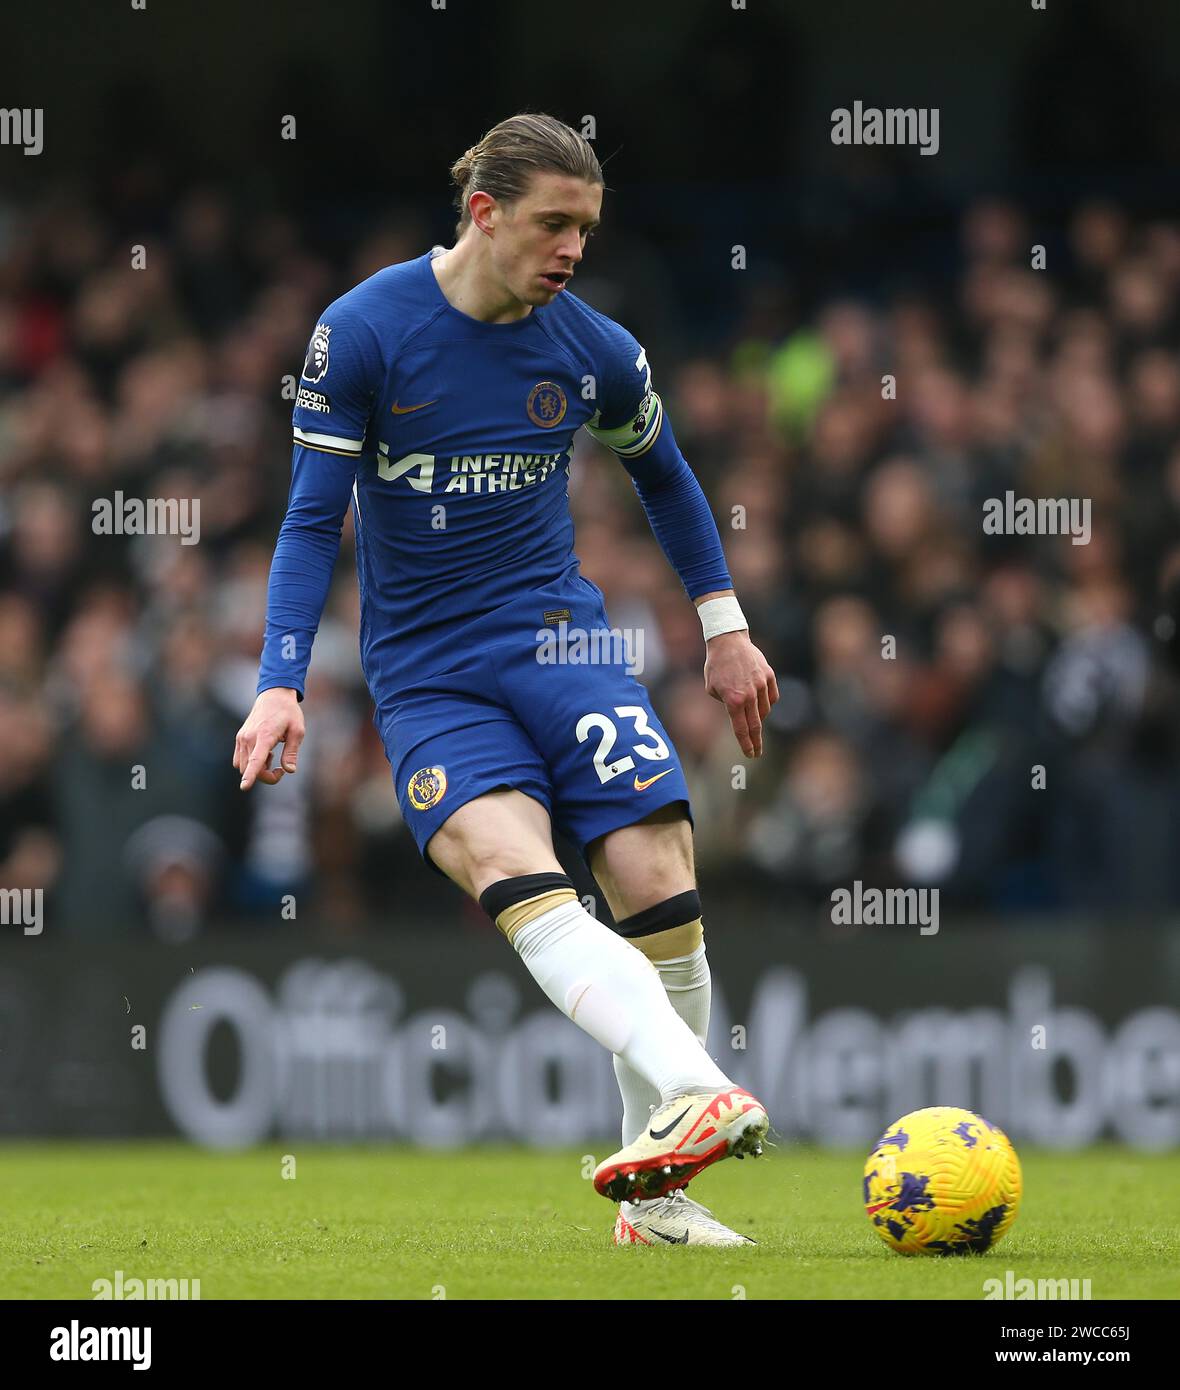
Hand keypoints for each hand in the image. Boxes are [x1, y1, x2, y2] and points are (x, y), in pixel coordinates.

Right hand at [234, 688, 304, 789]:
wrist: (274, 695)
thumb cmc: (289, 713)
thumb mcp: (297, 731)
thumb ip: (292, 752)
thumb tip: (289, 770)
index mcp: (265, 735)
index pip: (256, 760)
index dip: (251, 775)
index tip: (244, 787)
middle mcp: (249, 737)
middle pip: (250, 768)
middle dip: (265, 775)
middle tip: (281, 770)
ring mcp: (242, 738)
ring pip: (243, 766)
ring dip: (257, 769)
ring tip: (272, 755)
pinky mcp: (239, 738)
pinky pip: (240, 760)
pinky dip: (251, 763)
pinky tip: (263, 752)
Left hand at [703, 630, 778, 756]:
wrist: (728, 641)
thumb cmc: (716, 665)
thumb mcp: (712, 689)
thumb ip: (725, 704)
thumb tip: (738, 713)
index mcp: (733, 700)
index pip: (741, 729)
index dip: (746, 744)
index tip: (750, 754)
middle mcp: (750, 695)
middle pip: (756, 725)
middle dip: (756, 741)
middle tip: (757, 752)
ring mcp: (762, 685)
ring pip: (765, 711)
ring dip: (759, 717)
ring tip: (751, 715)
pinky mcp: (769, 676)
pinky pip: (772, 697)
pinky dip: (767, 703)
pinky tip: (761, 703)